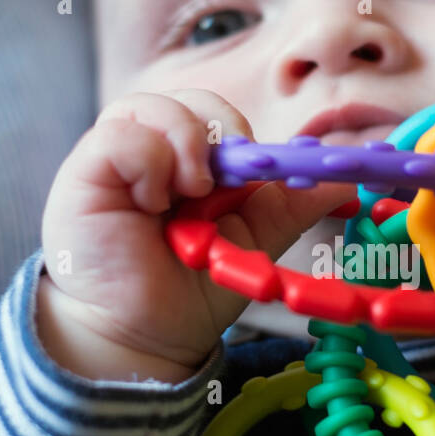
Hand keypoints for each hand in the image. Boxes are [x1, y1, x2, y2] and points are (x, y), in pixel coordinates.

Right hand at [39, 89, 356, 381]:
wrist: (145, 337)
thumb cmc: (190, 290)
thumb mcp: (254, 241)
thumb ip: (293, 204)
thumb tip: (348, 178)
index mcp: (195, 164)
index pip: (223, 117)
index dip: (248, 133)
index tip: (276, 167)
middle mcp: (156, 152)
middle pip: (191, 99)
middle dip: (221, 127)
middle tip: (226, 179)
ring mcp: (119, 158)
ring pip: (153, 104)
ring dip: (185, 142)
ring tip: (190, 192)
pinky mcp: (86, 169)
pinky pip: (121, 134)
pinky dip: (148, 161)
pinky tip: (152, 203)